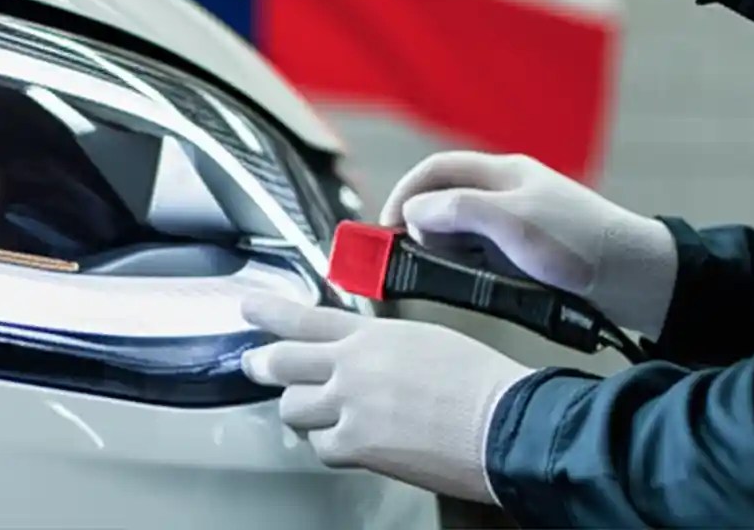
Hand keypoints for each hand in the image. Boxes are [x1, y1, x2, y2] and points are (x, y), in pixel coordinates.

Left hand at [240, 294, 534, 504]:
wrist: (504, 421)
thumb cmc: (479, 380)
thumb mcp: (425, 341)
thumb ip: (381, 348)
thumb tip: (361, 359)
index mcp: (371, 335)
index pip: (305, 318)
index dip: (270, 312)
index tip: (248, 308)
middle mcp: (351, 365)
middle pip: (283, 361)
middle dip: (262, 364)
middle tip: (255, 365)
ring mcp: (350, 405)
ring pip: (293, 407)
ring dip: (301, 410)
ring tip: (314, 413)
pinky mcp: (357, 444)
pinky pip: (321, 446)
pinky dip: (330, 445)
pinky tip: (347, 442)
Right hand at [378, 151, 677, 338]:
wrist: (638, 279)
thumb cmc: (579, 244)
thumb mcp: (513, 223)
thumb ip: (458, 211)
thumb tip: (414, 213)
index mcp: (502, 173)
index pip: (435, 171)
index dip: (405, 195)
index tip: (386, 230)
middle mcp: (504, 193)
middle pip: (443, 200)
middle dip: (422, 226)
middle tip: (415, 258)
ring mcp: (515, 224)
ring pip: (459, 231)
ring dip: (444, 250)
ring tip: (445, 275)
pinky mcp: (525, 254)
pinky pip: (480, 255)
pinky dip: (466, 267)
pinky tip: (472, 285)